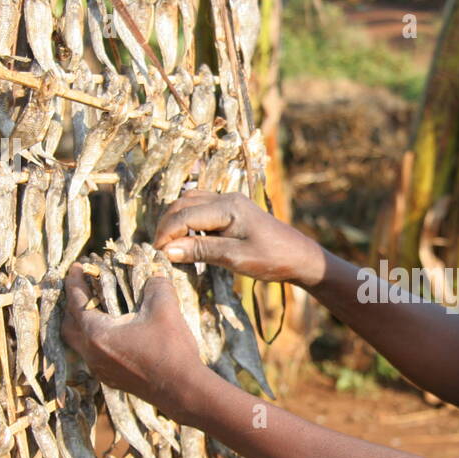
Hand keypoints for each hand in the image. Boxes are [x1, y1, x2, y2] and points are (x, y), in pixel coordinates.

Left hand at [61, 263, 205, 417]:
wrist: (182, 390)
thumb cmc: (170, 350)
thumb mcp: (165, 308)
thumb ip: (156, 285)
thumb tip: (153, 275)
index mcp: (97, 334)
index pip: (75, 302)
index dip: (73, 282)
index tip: (75, 266)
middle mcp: (92, 354)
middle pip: (68, 326)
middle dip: (72, 305)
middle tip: (82, 289)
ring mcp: (100, 369)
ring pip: (80, 343)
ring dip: (84, 324)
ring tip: (98, 309)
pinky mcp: (112, 379)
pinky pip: (94, 355)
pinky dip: (96, 340)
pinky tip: (116, 333)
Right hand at [153, 189, 326, 287]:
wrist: (301, 257)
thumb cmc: (273, 259)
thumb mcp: (236, 259)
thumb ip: (202, 252)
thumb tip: (168, 251)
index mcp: (228, 207)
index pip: (185, 215)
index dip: (167, 234)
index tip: (157, 254)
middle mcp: (227, 198)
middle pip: (183, 204)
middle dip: (167, 225)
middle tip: (159, 250)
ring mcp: (230, 202)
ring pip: (190, 203)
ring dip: (176, 221)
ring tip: (170, 245)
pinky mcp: (233, 210)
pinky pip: (201, 208)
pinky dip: (188, 221)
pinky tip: (187, 239)